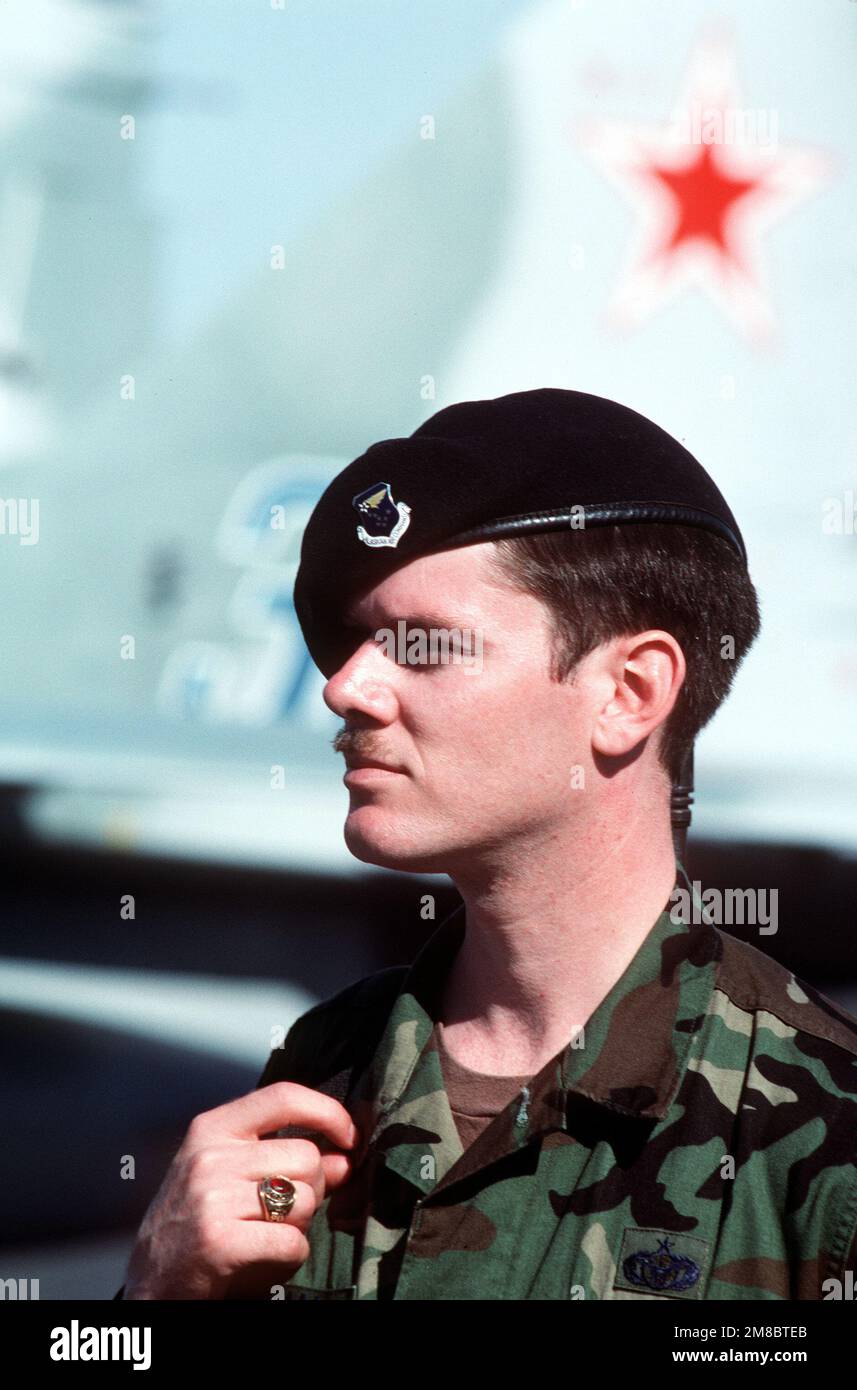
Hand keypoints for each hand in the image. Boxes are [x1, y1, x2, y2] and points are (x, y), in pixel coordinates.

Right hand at [121, 1082, 357, 1299]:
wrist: (152, 1280)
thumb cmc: (197, 1221)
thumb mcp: (233, 1176)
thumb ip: (288, 1161)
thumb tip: (344, 1157)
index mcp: (213, 1128)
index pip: (283, 1096)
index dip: (327, 1112)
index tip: (348, 1136)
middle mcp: (210, 1156)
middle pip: (306, 1156)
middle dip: (313, 1188)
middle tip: (286, 1210)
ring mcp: (212, 1197)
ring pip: (304, 1200)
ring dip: (299, 1224)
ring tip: (267, 1233)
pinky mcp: (218, 1241)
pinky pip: (292, 1241)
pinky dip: (291, 1255)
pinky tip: (266, 1258)